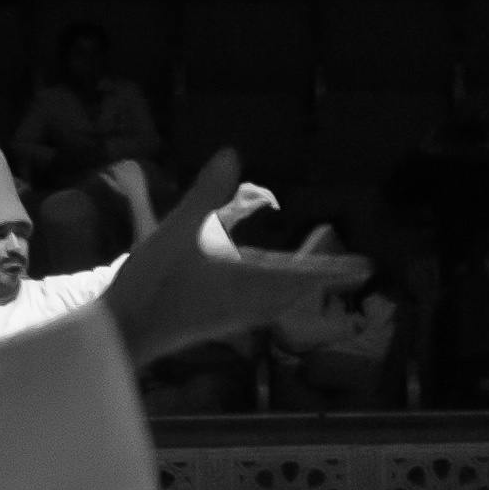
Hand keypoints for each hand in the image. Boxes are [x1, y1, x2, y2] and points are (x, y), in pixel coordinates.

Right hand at [103, 150, 364, 365]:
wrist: (121, 335)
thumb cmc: (150, 283)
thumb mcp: (176, 230)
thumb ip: (206, 194)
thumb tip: (232, 153)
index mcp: (247, 281)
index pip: (303, 272)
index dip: (335, 267)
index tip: (367, 268)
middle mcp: (247, 303)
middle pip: (297, 290)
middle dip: (324, 277)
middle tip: (354, 270)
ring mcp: (231, 317)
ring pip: (278, 301)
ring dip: (298, 288)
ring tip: (313, 279)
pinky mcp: (215, 323)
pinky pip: (257, 308)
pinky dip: (272, 296)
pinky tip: (262, 296)